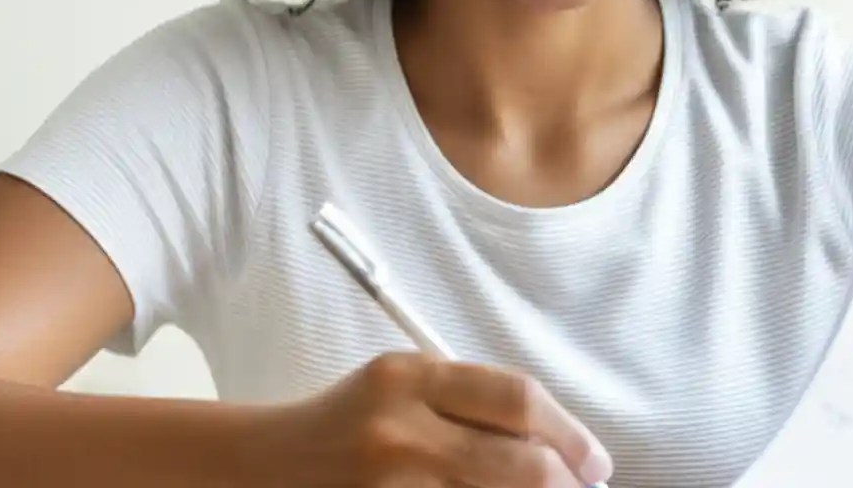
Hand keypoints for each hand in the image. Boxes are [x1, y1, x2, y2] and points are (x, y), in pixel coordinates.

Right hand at [257, 352, 613, 486]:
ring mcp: (388, 485)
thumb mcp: (401, 389)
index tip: (595, 462)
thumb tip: (563, 449)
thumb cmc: (345, 426)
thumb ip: (471, 406)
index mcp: (408, 377)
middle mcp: (399, 430)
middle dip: (568, 486)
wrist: (257, 467)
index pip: (518, 399)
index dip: (571, 434)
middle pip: (523, 466)